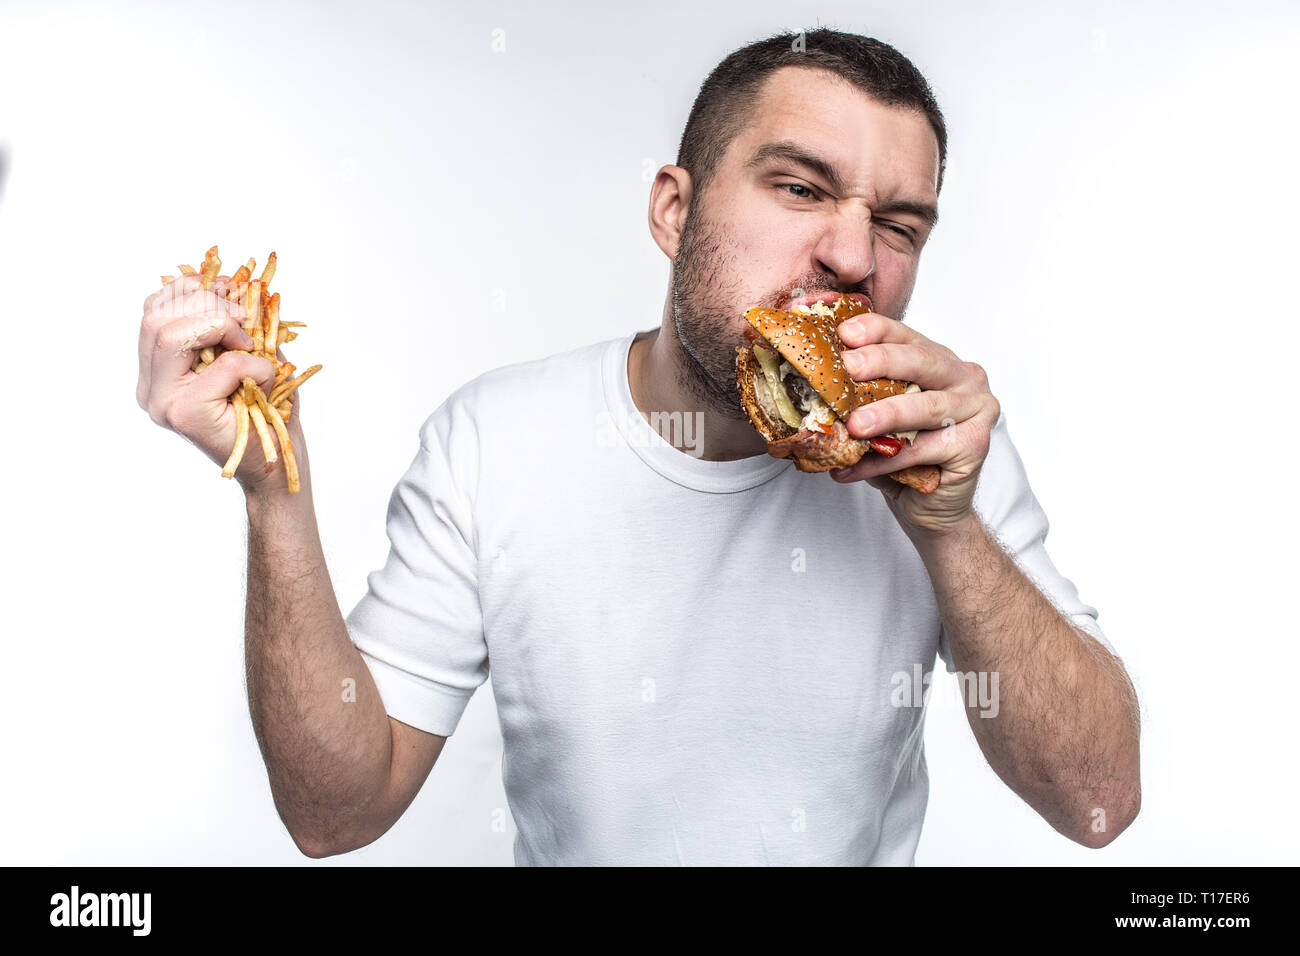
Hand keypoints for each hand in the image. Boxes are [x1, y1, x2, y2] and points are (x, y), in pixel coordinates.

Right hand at [136, 273, 293, 495]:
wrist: (276, 468)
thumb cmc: (265, 413)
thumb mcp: (251, 355)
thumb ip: (233, 322)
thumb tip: (233, 282)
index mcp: (157, 371)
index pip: (154, 311)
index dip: (192, 289)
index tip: (231, 291)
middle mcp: (151, 388)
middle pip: (156, 318)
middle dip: (207, 303)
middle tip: (244, 319)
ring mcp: (163, 403)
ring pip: (172, 334)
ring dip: (223, 326)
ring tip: (250, 346)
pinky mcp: (187, 415)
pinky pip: (223, 365)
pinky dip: (253, 362)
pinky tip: (265, 378)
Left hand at [830, 310, 999, 534]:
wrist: (930, 504)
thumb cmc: (903, 454)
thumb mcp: (880, 417)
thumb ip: (862, 396)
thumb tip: (813, 384)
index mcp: (940, 360)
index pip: (907, 336)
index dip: (877, 330)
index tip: (845, 334)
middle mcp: (965, 377)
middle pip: (922, 362)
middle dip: (883, 361)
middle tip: (849, 367)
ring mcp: (977, 409)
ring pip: (927, 407)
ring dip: (887, 415)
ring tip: (853, 426)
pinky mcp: (977, 445)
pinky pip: (924, 450)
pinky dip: (886, 461)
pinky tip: (853, 469)